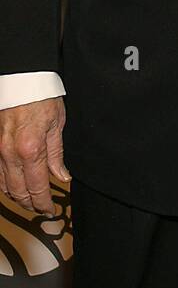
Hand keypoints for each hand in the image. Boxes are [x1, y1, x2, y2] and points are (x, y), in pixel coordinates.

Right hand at [0, 97, 68, 214]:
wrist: (21, 79)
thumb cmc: (41, 97)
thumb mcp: (56, 124)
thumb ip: (56, 153)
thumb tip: (62, 176)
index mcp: (31, 149)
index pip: (37, 187)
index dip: (43, 202)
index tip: (50, 209)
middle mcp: (10, 153)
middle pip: (18, 191)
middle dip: (30, 204)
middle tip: (40, 208)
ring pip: (3, 185)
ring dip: (16, 196)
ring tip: (28, 199)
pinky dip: (3, 184)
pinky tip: (13, 185)